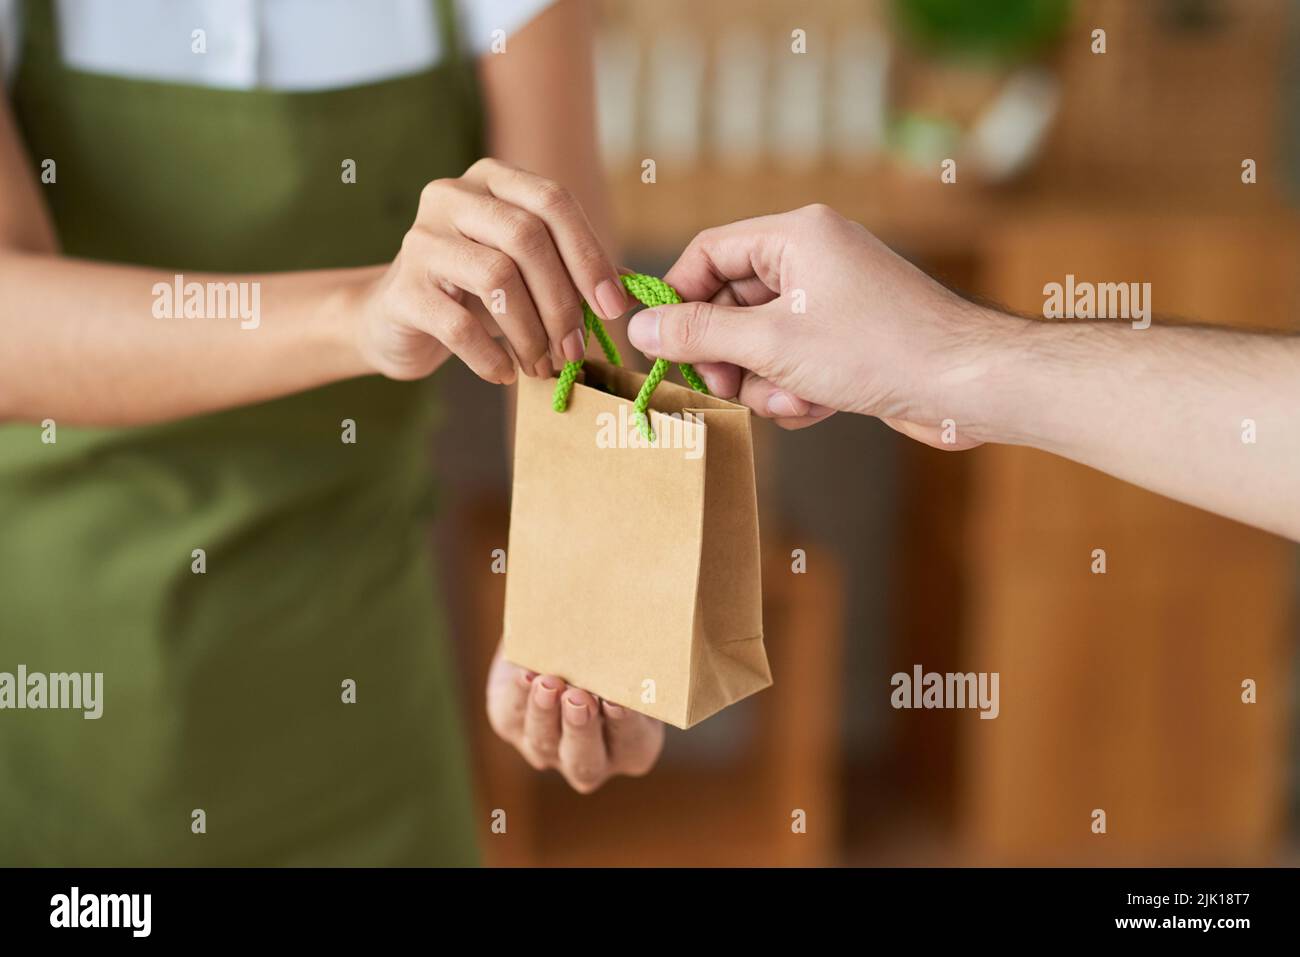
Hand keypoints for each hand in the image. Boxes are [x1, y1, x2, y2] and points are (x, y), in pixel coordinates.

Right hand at [353, 158, 628, 383]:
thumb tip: (635, 290)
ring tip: (541, 365)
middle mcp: (451, 196)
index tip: (612, 308)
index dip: (589, 255)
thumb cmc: (472, 295)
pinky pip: (459, 325)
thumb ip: (573, 271)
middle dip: (562, 301)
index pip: (553, 201)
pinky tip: (504, 373)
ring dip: (531, 332)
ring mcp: (421, 239)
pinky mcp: (402, 289)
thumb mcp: (526, 273)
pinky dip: (491, 356)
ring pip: (497, 277)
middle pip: (527, 237)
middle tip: (575, 349)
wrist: (394, 320)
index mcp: (492, 180)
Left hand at [485, 643, 663, 793]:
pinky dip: (519, 696)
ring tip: (548, 683)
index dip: (625, 724)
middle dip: (580, 729)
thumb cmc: (607, 648)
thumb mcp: (626, 651)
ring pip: (544, 743)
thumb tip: (658, 610)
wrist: (558, 639)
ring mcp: (549, 750)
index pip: (632, 742)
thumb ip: (632, 650)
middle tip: (578, 699)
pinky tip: (525, 675)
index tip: (617, 701)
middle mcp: (592, 758)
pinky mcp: (512, 727)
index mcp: (633, 745)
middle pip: (585, 761)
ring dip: (545, 713)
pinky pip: (513, 718)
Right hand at [626, 204, 1022, 447]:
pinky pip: (794, 361)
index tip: (661, 345)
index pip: (709, 253)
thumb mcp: (772, 342)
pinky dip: (795, 389)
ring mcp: (833, 300)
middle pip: (732, 302)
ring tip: (791, 399)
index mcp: (797, 235)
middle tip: (723, 387)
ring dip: (764, 380)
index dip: (678, 299)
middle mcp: (814, 258)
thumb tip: (639, 327)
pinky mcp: (849, 340)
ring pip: (761, 341)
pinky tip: (818, 407)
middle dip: (727, 354)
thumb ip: (699, 334)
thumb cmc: (878, 349)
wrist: (966, 384)